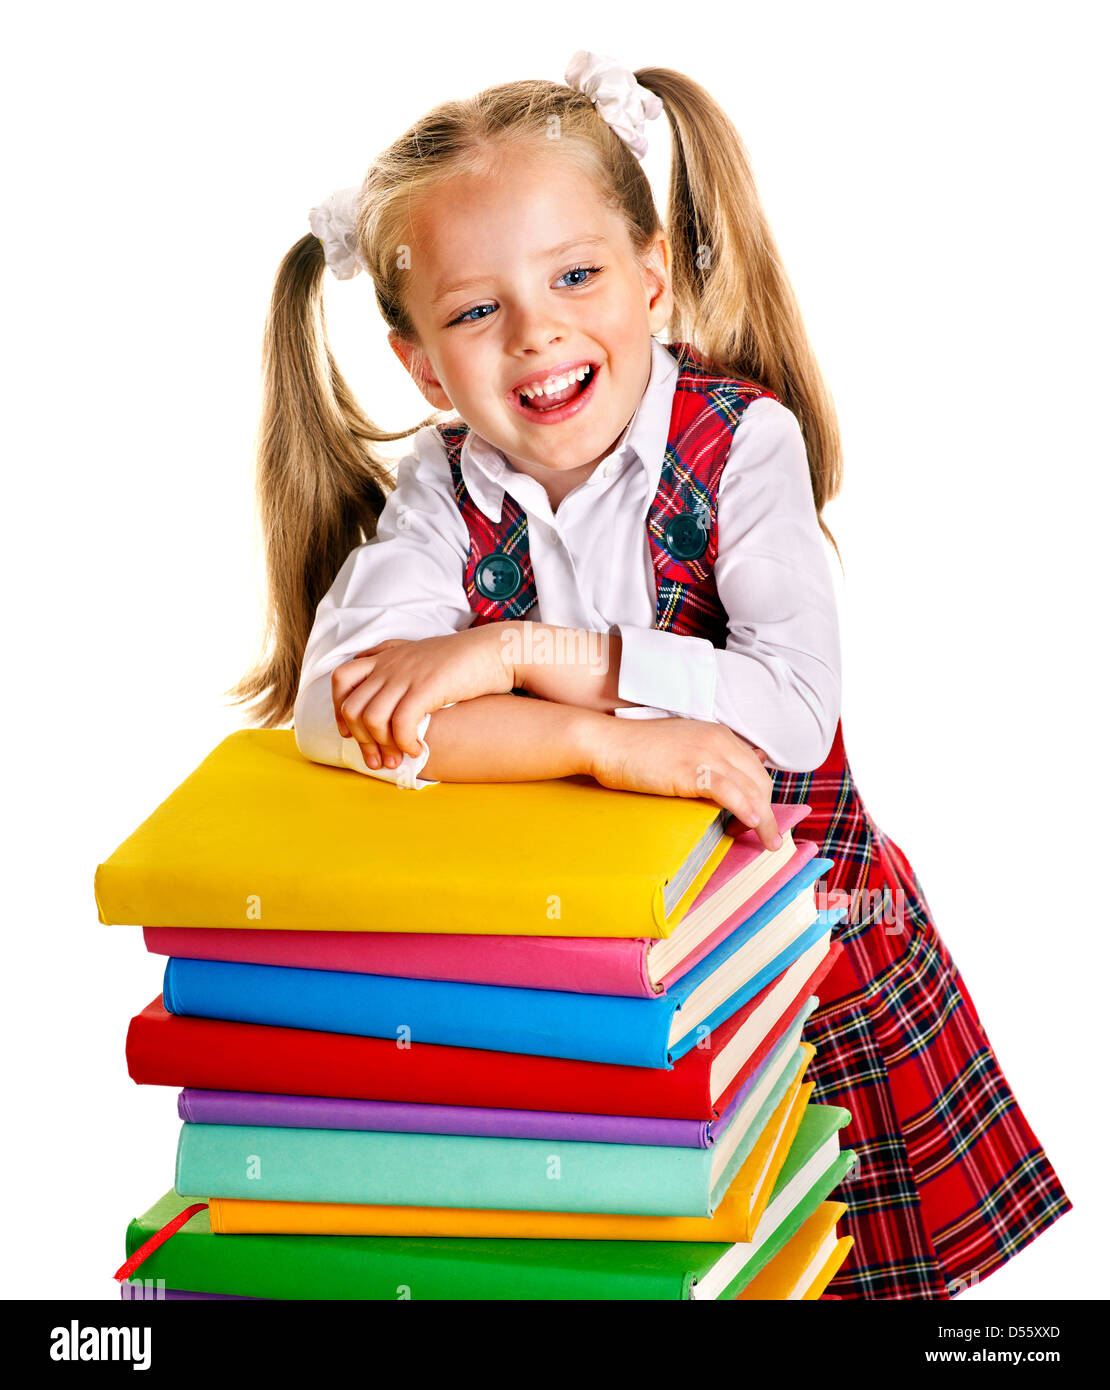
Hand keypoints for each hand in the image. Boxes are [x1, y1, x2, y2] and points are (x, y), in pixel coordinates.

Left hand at [331, 627, 516, 770]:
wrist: (497, 650)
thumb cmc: (467, 660)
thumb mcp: (425, 658)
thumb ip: (403, 668)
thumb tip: (392, 695)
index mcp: (387, 657)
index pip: (342, 679)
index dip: (340, 711)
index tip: (352, 734)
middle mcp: (391, 665)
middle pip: (351, 706)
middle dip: (360, 741)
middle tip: (377, 760)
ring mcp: (406, 675)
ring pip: (370, 718)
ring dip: (382, 747)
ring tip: (398, 759)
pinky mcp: (425, 688)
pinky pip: (399, 724)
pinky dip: (404, 744)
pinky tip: (417, 750)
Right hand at [586, 715, 781, 851]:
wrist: (607, 743)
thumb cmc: (636, 749)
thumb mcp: (680, 746)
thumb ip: (705, 757)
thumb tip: (725, 778)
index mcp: (717, 734)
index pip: (755, 768)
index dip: (762, 796)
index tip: (759, 819)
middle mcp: (718, 740)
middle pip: (759, 780)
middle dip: (768, 810)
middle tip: (765, 836)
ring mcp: (706, 754)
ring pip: (751, 789)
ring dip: (766, 819)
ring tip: (770, 842)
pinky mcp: (692, 771)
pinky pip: (730, 793)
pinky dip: (747, 810)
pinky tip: (753, 825)